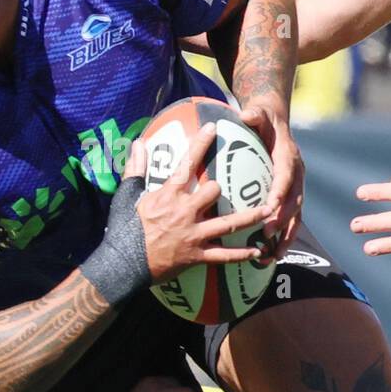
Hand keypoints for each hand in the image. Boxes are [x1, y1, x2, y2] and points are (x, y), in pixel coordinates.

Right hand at [126, 126, 267, 282]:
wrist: (122, 263)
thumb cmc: (124, 229)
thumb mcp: (126, 196)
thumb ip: (135, 169)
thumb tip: (137, 144)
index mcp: (169, 195)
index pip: (187, 164)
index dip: (201, 144)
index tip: (214, 127)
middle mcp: (185, 212)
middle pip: (213, 191)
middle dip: (221, 187)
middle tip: (225, 186)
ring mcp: (193, 234)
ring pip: (227, 223)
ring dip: (250, 217)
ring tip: (268, 210)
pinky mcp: (197, 255)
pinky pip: (224, 256)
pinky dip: (241, 254)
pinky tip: (257, 252)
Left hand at [240, 103, 303, 260]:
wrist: (275, 122)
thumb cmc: (263, 119)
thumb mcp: (259, 113)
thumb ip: (254, 115)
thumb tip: (246, 115)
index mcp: (289, 157)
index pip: (286, 177)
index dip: (279, 193)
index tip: (269, 208)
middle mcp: (296, 175)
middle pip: (293, 202)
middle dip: (281, 221)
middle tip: (266, 236)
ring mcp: (295, 187)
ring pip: (295, 217)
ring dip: (285, 237)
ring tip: (271, 256)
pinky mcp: (290, 196)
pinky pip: (290, 220)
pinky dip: (282, 238)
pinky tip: (271, 255)